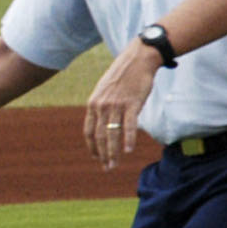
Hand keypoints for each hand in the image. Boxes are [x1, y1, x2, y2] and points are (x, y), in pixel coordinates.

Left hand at [80, 42, 161, 170]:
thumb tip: (104, 120)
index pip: (89, 131)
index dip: (92, 147)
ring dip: (113, 152)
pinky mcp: (132, 104)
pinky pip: (128, 125)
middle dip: (103, 154)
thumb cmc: (124, 75)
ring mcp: (116, 105)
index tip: (97, 157)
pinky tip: (129, 150)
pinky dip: (128, 139)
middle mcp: (101, 106)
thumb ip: (103, 105)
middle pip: (99, 136)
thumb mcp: (106, 90)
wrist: (138, 60)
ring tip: (114, 164)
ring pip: (112, 133)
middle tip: (107, 167)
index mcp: (93, 104)